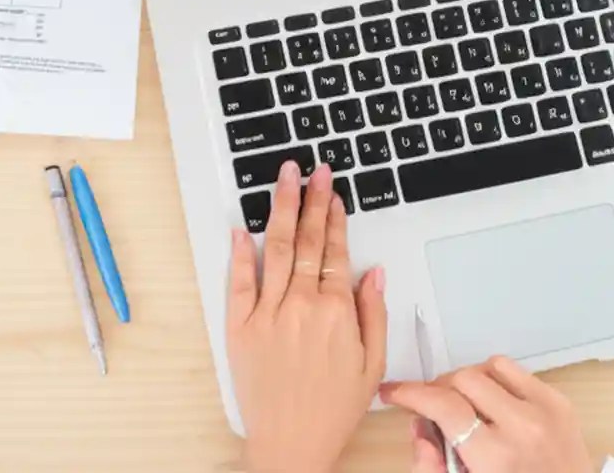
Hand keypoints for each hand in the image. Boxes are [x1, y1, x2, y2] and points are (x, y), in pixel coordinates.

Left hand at [227, 161, 387, 472]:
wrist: (291, 444)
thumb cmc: (333, 410)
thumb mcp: (372, 364)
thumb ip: (373, 313)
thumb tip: (373, 273)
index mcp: (336, 312)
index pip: (336, 251)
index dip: (334, 217)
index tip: (332, 192)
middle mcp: (301, 305)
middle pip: (308, 240)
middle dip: (310, 199)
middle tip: (311, 170)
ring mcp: (268, 314)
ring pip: (276, 249)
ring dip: (280, 209)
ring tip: (282, 179)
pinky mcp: (240, 328)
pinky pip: (239, 282)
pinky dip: (241, 253)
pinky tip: (242, 228)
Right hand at [383, 357, 595, 472]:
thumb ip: (431, 468)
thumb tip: (419, 428)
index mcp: (497, 457)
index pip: (444, 406)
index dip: (411, 394)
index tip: (394, 393)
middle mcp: (524, 427)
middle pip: (462, 379)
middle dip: (438, 389)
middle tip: (430, 408)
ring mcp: (546, 409)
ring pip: (489, 366)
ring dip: (468, 381)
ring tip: (465, 406)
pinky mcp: (559, 400)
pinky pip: (516, 370)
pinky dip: (496, 380)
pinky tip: (493, 404)